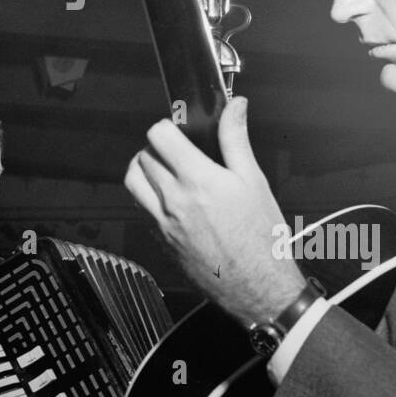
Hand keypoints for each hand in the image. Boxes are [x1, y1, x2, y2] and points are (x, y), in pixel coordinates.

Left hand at [124, 98, 301, 325]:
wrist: (260, 290)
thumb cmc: (262, 240)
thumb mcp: (254, 181)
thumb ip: (236, 140)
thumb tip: (235, 107)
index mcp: (198, 181)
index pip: (159, 136)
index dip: (168, 126)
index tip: (179, 130)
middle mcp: (174, 201)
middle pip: (143, 157)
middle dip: (158, 148)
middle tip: (177, 151)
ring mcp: (163, 224)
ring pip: (133, 183)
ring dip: (144, 170)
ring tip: (164, 170)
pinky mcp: (161, 242)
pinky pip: (141, 211)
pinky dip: (149, 198)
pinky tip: (171, 200)